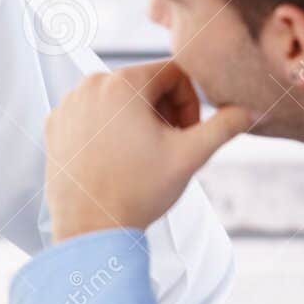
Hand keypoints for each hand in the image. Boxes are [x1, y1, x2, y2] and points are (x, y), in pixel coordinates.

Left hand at [45, 60, 251, 240]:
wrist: (90, 229)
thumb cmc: (137, 193)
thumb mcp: (190, 156)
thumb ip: (224, 126)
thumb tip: (250, 111)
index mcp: (122, 82)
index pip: (174, 73)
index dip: (190, 102)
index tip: (188, 133)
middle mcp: (89, 84)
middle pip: (144, 84)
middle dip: (164, 111)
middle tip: (168, 146)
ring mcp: (68, 104)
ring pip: (117, 99)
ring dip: (137, 119)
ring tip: (142, 155)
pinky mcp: (54, 124)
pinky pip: (91, 114)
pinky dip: (108, 129)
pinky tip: (115, 159)